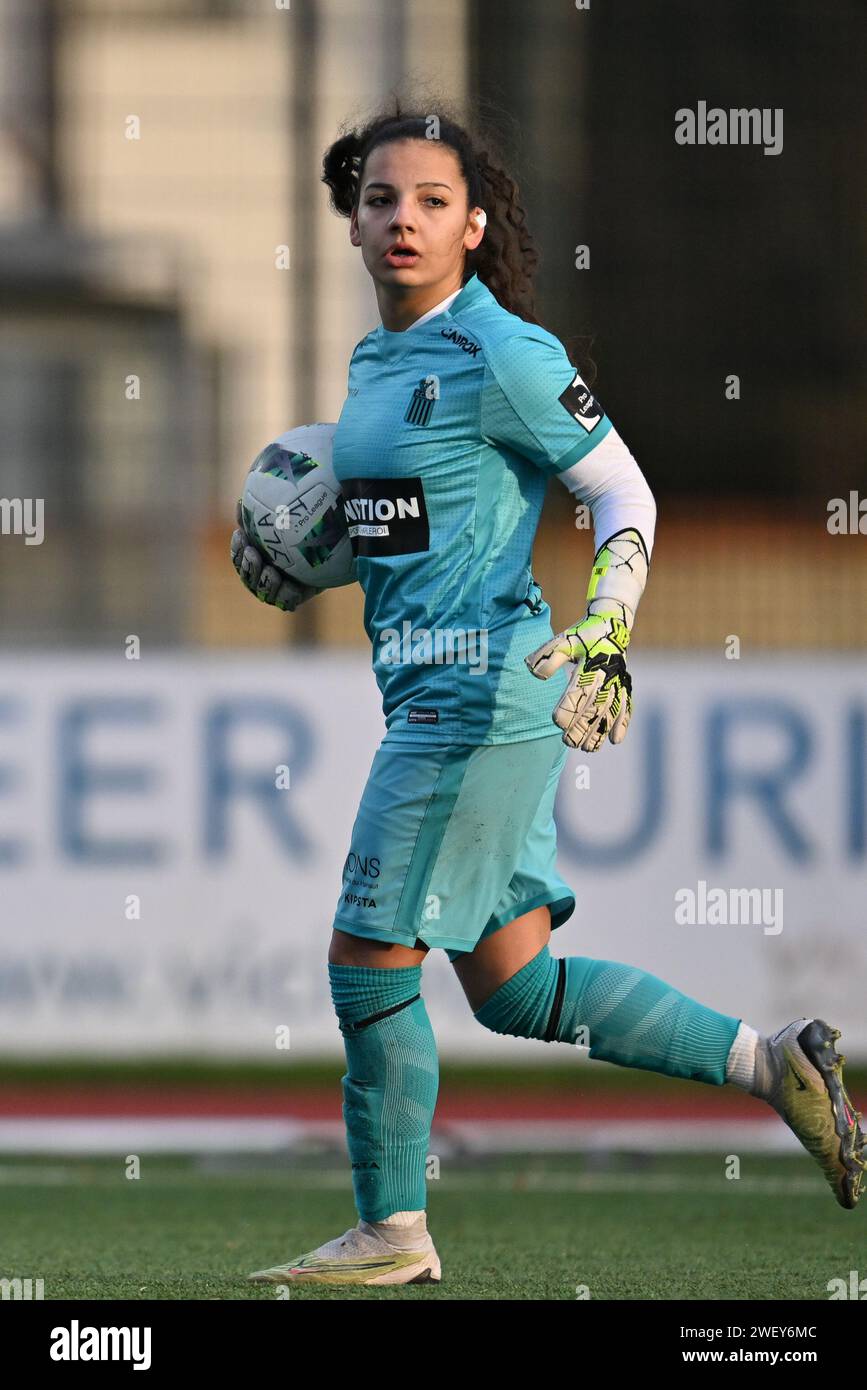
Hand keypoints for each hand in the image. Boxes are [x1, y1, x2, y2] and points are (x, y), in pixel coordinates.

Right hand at [230, 500, 317, 611]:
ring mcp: (276, 591)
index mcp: (254, 560)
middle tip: (253, 553)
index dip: (237, 547)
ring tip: (272, 571)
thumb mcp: (282, 523)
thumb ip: (261, 516)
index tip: (241, 534)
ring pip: (263, 592)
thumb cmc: (301, 534)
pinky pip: (286, 601)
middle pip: (247, 576)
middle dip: (248, 565)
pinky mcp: (292, 599)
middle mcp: (261, 578)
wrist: (329, 552)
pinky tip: (290, 583)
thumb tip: (240, 503)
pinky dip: (286, 593)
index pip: (239, 556)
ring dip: (265, 581)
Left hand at [524, 611, 632, 750]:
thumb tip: (534, 673)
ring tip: (587, 749)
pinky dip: (623, 724)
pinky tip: (615, 741)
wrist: (611, 624)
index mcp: (588, 666)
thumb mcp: (562, 641)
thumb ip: (548, 657)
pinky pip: (626, 707)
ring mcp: (617, 683)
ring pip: (609, 713)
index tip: (556, 722)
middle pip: (592, 708)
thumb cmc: (582, 635)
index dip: (567, 709)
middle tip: (567, 742)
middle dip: (580, 728)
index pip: (577, 692)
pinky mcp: (624, 686)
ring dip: (599, 732)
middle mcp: (604, 677)